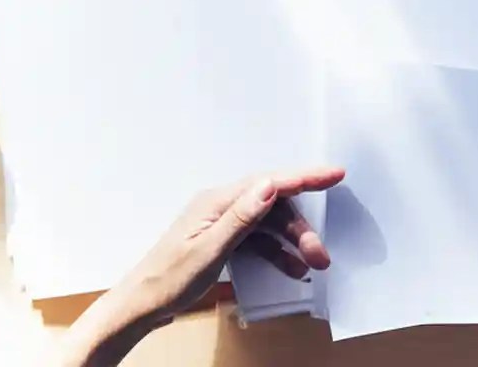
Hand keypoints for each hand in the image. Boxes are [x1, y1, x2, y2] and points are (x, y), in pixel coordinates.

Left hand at [58, 166, 344, 366]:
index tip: (335, 174)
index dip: (305, 177)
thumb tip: (268, 186)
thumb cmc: (170, 278)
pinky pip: (258, 240)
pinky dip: (276, 253)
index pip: (269, 182)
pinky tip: (291, 269)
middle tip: (320, 255)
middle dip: (300, 228)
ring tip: (311, 265)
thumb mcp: (210, 250)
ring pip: (268, 225)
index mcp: (217, 202)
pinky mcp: (222, 241)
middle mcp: (221, 206)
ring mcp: (222, 224)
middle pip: (273, 206)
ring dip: (291, 242)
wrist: (142, 303)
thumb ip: (241, 218)